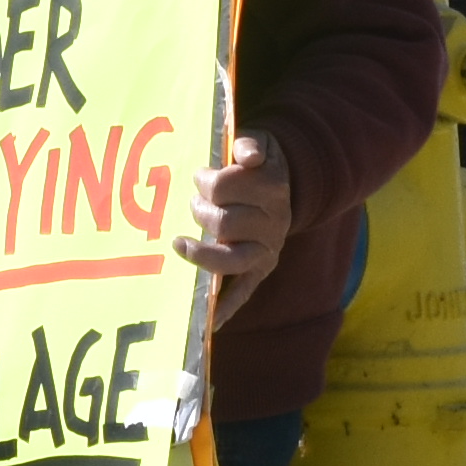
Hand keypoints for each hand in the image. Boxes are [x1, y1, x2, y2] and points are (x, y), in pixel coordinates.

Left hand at [183, 135, 290, 331]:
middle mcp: (275, 221)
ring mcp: (269, 249)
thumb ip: (249, 144)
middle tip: (196, 202)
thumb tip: (246, 156)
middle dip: (200, 210)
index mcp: (273, 187)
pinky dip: (228, 307)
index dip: (206, 181)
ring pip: (229, 259)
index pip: (224, 187)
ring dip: (200, 252)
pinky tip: (211, 323)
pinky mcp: (262, 269)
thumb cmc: (256, 163)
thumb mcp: (257, 142)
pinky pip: (244, 291)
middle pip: (222, 222)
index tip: (201, 177)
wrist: (284, 181)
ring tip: (182, 243)